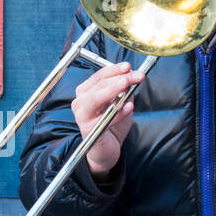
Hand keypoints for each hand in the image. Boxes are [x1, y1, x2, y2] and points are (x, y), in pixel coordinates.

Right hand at [71, 62, 143, 177]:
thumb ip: (123, 89)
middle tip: (136, 75)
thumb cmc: (111, 123)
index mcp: (85, 92)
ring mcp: (82, 116)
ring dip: (113, 90)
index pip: (99, 76)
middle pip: (98, 85)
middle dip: (119, 78)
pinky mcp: (89, 130)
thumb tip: (132, 74)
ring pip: (95, 99)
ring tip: (127, 84)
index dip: (114, 70)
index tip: (128, 66)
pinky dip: (118, 112)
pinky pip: (104, 118)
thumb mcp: (119, 102)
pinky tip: (129, 106)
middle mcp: (80, 102)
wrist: (106, 149)